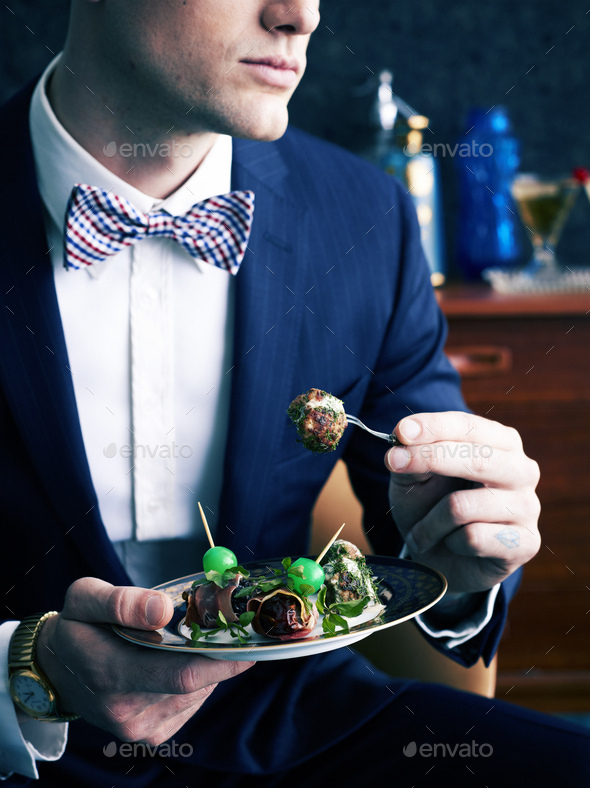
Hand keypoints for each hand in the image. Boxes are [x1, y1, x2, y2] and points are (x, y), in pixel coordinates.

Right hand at [36, 578, 253, 743]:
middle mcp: (128, 711)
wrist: (56, 670)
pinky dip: (197, 677)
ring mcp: (141, 728)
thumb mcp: (84, 599)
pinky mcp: (153, 734)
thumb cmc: (76, 627)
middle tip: (238, 626)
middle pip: (197, 682)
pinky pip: (192, 701)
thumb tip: (164, 610)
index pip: (182, 675)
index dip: (223, 661)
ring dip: (207, 662)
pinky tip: (178, 659)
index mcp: (111, 674)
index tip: (252, 644)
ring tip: (194, 637)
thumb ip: (121, 602)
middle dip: (222, 654)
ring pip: (198, 691)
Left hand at [384, 412, 540, 593]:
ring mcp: (528, 506)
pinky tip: (452, 545)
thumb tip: (401, 448)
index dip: (434, 427)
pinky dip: (449, 542)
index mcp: (501, 442)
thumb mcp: (413, 478)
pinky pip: (473, 538)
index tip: (401, 431)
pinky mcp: (526, 542)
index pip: (469, 427)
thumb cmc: (431, 507)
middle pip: (477, 459)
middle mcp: (522, 469)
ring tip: (423, 531)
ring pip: (464, 506)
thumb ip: (410, 458)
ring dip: (430, 521)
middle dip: (430, 459)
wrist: (444, 559)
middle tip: (393, 462)